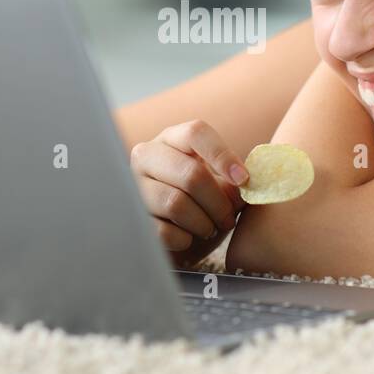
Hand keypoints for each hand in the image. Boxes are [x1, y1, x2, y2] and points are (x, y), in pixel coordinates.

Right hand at [129, 119, 248, 263]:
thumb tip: (237, 186)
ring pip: (176, 204)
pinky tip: (188, 239)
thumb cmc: (201, 206)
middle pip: (191, 173)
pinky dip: (185, 240)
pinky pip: (163, 231)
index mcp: (172, 140)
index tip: (243, 179)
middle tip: (228, 219)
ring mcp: (134, 186)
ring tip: (209, 229)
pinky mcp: (131, 217)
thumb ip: (232, 183)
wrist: (174, 239)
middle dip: (218, 202)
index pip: (196, 133)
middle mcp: (147, 156)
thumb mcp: (219, 189)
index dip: (223, 155)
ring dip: (203, 223)